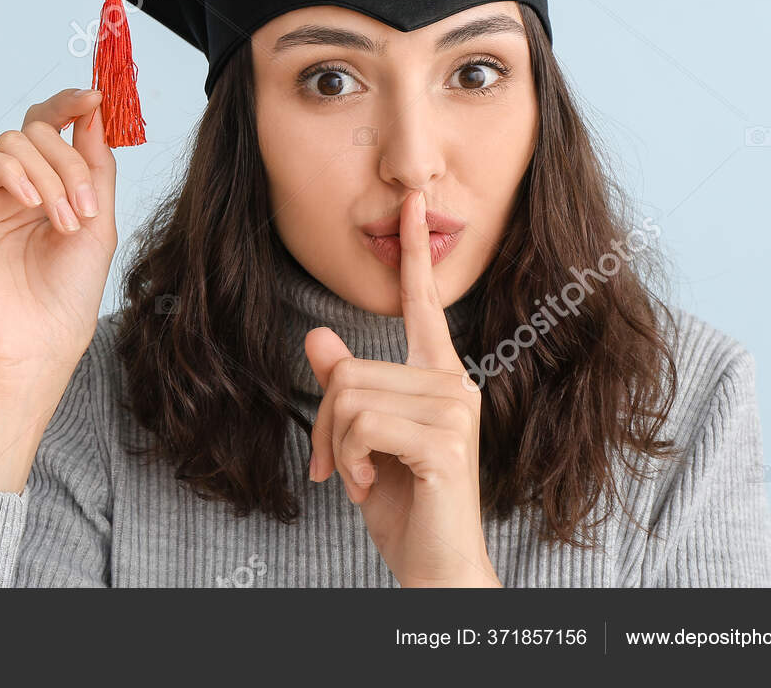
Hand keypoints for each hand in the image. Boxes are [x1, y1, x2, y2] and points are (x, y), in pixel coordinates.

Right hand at [0, 88, 117, 378]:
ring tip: (63, 221)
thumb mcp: (96, 218)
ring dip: (47, 175)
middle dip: (68, 162)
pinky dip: (7, 171)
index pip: (46, 129)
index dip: (68, 106)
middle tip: (83, 206)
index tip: (95, 96)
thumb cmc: (65, 295)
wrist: (36, 344)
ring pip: (9, 143)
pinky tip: (29, 203)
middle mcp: (3, 188)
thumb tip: (92, 108)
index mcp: (37, 188)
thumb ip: (94, 162)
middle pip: (34, 133)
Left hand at [304, 189, 499, 587]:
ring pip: (349, 393)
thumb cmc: (407, 506)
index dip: (414, 252)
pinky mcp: (445, 439)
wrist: (437, 570)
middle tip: (341, 467)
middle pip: (349, 367)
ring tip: (361, 477)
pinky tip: (373, 485)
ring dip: (336, 445)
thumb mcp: (362, 441)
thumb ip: (345, 387)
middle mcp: (453, 384)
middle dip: (327, 423)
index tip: (412, 200)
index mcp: (437, 377)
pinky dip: (350, 460)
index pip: (422, 304)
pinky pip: (361, 423)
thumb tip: (317, 335)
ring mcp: (453, 410)